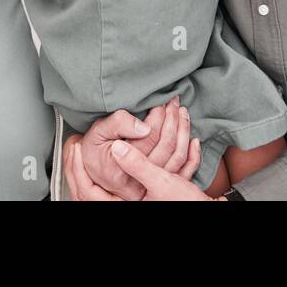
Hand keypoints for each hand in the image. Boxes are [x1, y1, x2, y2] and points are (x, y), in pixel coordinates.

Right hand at [63, 98, 200, 199]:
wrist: (91, 170)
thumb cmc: (91, 149)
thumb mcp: (97, 132)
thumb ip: (118, 125)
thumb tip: (144, 126)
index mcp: (122, 167)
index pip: (150, 136)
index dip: (158, 115)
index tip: (161, 100)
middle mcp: (138, 179)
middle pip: (165, 144)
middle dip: (172, 118)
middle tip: (174, 100)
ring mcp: (150, 184)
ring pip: (177, 156)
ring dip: (183, 131)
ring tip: (181, 112)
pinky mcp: (158, 186)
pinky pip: (183, 171)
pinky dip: (192, 155)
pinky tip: (194, 139)